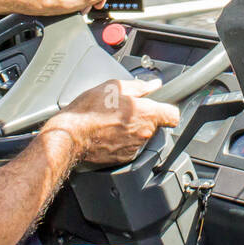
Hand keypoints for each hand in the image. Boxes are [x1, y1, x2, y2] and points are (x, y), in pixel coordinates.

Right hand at [43, 78, 179, 165]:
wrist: (70, 136)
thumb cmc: (88, 111)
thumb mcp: (113, 87)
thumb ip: (139, 86)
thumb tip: (153, 85)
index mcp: (146, 114)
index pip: (173, 116)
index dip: (167, 109)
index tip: (161, 106)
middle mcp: (144, 133)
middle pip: (155, 125)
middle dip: (144, 117)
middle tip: (126, 110)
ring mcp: (134, 148)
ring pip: (141, 136)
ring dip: (132, 129)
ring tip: (112, 121)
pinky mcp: (124, 159)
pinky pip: (129, 147)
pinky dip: (122, 140)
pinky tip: (107, 133)